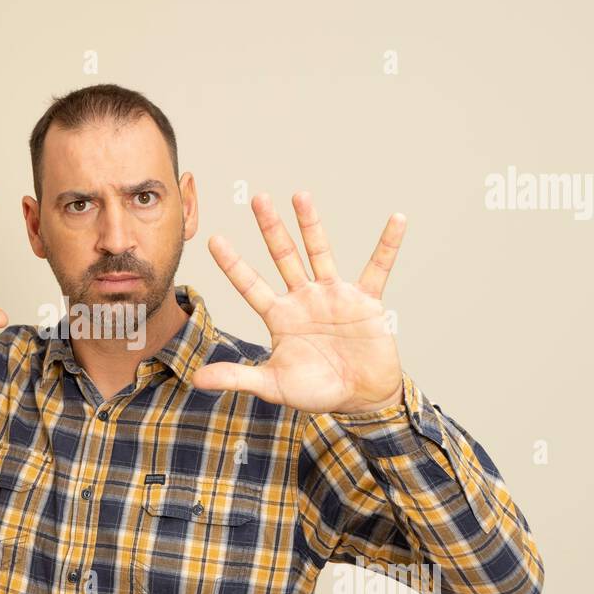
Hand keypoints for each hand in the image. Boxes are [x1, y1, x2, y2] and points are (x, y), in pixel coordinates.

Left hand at [191, 192, 405, 414]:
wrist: (360, 398)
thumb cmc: (316, 391)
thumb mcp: (273, 385)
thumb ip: (237, 377)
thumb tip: (197, 380)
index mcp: (280, 316)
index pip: (250, 284)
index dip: (233, 264)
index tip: (214, 239)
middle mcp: (304, 299)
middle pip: (284, 256)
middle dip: (271, 228)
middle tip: (257, 199)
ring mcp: (335, 296)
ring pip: (320, 253)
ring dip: (311, 225)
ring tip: (300, 195)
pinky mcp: (365, 301)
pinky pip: (378, 268)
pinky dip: (388, 245)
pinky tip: (397, 219)